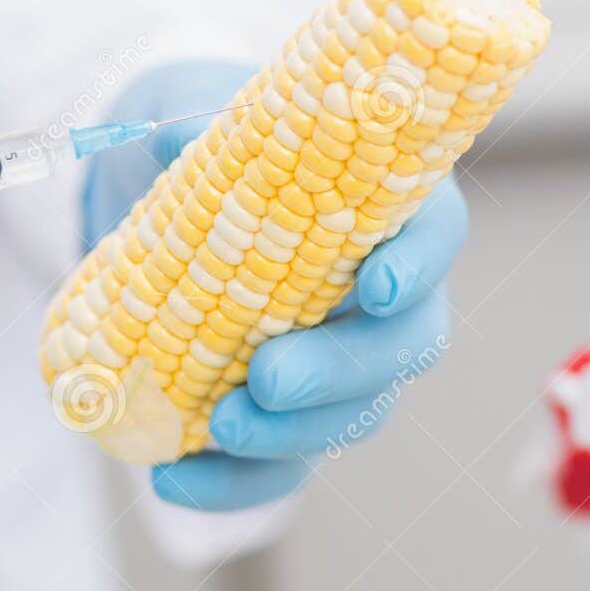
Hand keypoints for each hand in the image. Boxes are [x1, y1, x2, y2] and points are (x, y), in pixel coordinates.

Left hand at [82, 61, 463, 511]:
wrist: (155, 191)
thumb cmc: (201, 134)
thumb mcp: (190, 105)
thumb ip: (191, 122)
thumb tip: (179, 147)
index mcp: (386, 202)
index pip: (434, 232)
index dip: (420, 263)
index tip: (377, 286)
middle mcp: (383, 290)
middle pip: (403, 345)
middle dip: (344, 371)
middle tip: (271, 378)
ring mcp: (340, 360)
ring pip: (354, 414)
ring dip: (294, 435)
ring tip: (220, 430)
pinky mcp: (288, 412)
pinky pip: (282, 465)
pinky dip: (234, 484)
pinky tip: (172, 481)